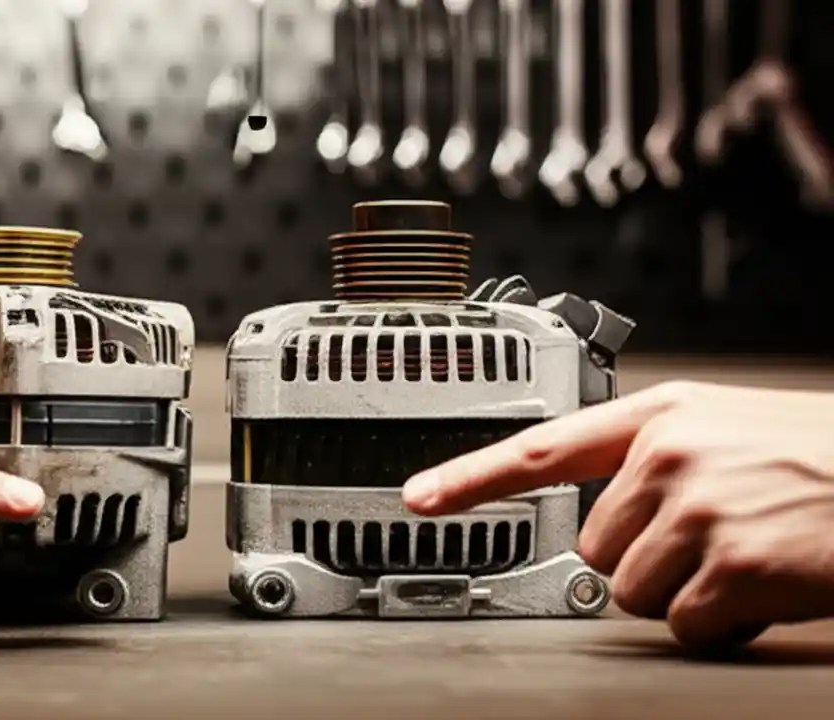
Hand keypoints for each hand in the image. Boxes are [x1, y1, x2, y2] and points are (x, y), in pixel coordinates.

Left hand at [401, 382, 833, 649]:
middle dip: (646, 559)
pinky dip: (721, 622)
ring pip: (630, 591)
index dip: (469, 477)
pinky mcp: (733, 562)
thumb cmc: (815, 459)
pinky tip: (764, 587)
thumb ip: (649, 460)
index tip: (418, 498)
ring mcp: (700, 507)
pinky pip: (683, 624)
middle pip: (593, 548)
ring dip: (683, 594)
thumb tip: (597, 520)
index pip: (541, 448)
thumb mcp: (723, 429)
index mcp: (659, 416)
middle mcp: (668, 455)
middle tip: (716, 537)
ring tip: (744, 556)